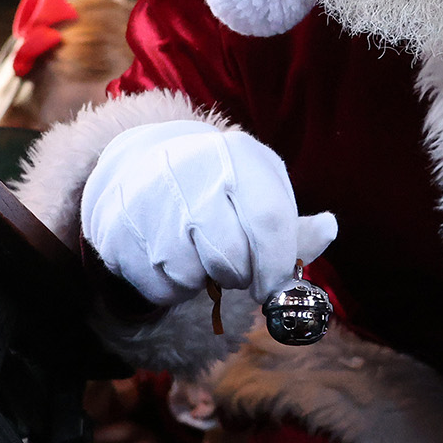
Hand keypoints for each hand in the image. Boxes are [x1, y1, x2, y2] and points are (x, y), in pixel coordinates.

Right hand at [82, 119, 335, 308]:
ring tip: (197, 251)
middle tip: (233, 265)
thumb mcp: (260, 192)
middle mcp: (189, 171)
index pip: (269, 221)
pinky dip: (172, 286)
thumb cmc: (218, 189)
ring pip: (192, 277)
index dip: (276, 266)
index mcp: (237, 156)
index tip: (273, 286)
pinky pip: (159, 287)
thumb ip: (293, 225)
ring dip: (202, 279)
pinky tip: (168, 256)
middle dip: (240, 274)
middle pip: (232, 257)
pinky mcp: (116, 232)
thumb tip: (326, 230)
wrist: (141, 169)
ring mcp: (147, 201)